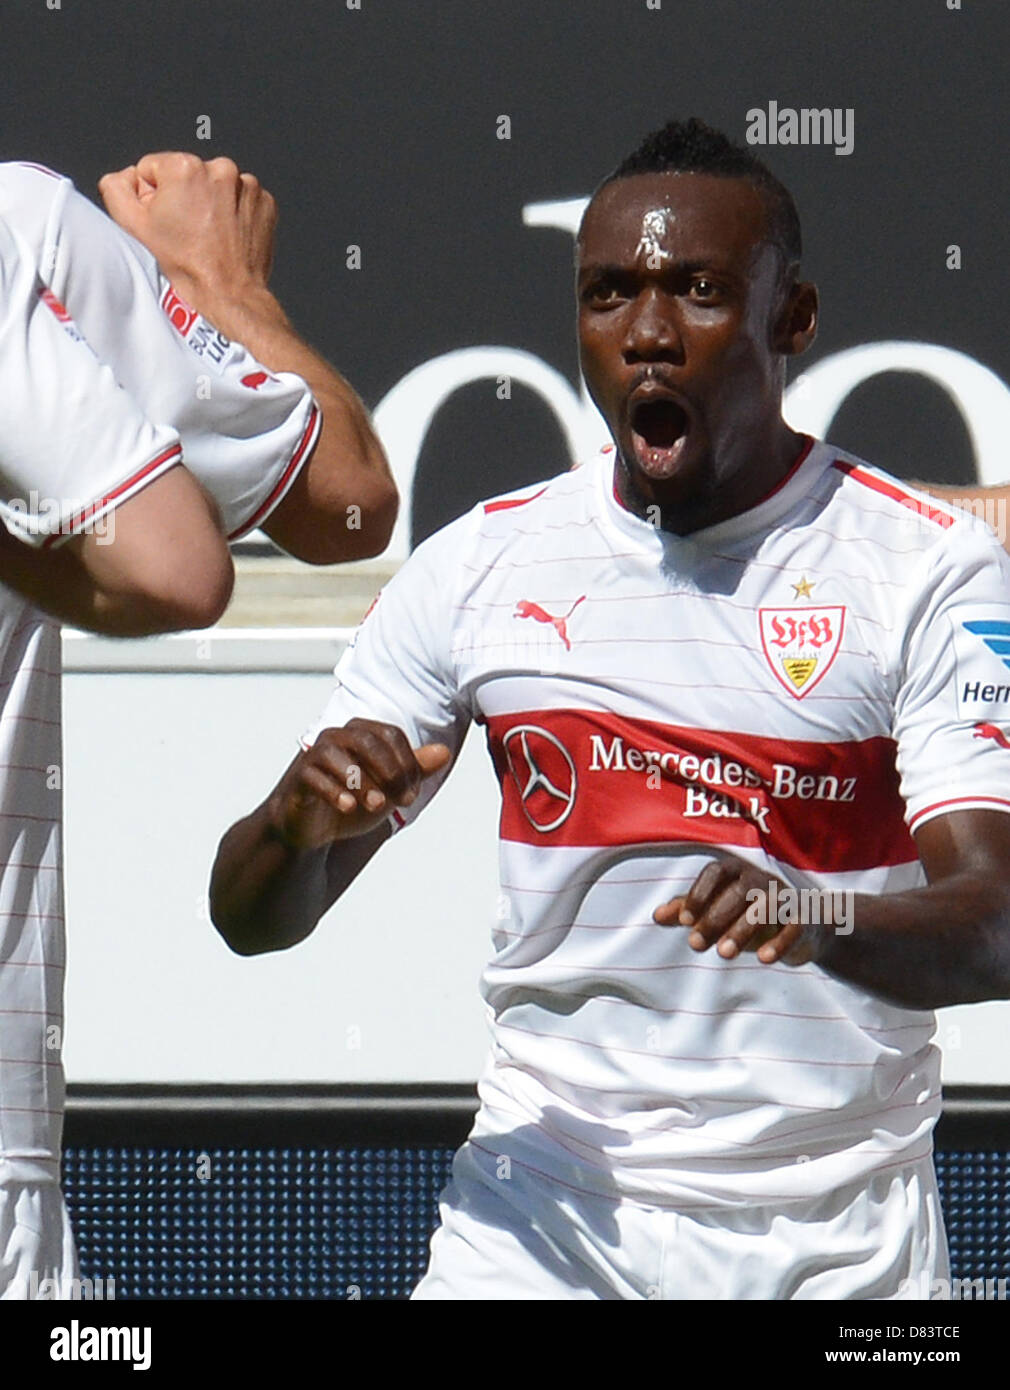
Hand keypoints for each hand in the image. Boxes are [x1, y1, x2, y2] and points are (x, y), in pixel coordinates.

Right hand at [98, 152, 276, 305]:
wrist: (229, 294)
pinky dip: (233, 214)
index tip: (166, 222)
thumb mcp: (133, 226)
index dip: (153, 196)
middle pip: (187, 176)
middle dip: (183, 198)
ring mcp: (247, 185)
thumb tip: (125, 177)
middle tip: (186, 233)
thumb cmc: (186, 265)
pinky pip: (240, 199)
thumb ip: (116, 188)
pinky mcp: (265, 203)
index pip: (154, 169)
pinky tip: (227, 236)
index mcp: (185, 167)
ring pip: (215, 187)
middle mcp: (220, 169)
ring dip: (209, 206)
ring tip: (208, 237)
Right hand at [267, 719, 451, 848]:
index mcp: (362, 733)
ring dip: (362, 781)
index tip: (412, 795)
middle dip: (390, 771)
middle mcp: (337, 737)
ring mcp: (315, 755)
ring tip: (377, 805)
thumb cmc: (355, 799)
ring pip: (337, 755)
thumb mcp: (391, 788)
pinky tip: (348, 807)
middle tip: (403, 800)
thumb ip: (415, 770)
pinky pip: (313, 776)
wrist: (315, 826)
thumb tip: (443, 753)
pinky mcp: (299, 778)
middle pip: (367, 741)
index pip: (391, 735)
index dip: (407, 763)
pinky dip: (333, 791)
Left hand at [653, 854, 819, 965]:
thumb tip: (656, 916)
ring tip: (723, 954)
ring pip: (766, 905)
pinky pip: (794, 926)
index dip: (698, 893)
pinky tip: (764, 959)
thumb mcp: (719, 911)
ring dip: (743, 929)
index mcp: (738, 872)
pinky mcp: (804, 918)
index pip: (716, 871)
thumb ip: (689, 910)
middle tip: (695, 944)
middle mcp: (761, 879)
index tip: (682, 920)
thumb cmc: (751, 915)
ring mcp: (785, 896)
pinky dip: (780, 942)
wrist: (804, 927)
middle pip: (738, 890)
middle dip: (714, 918)